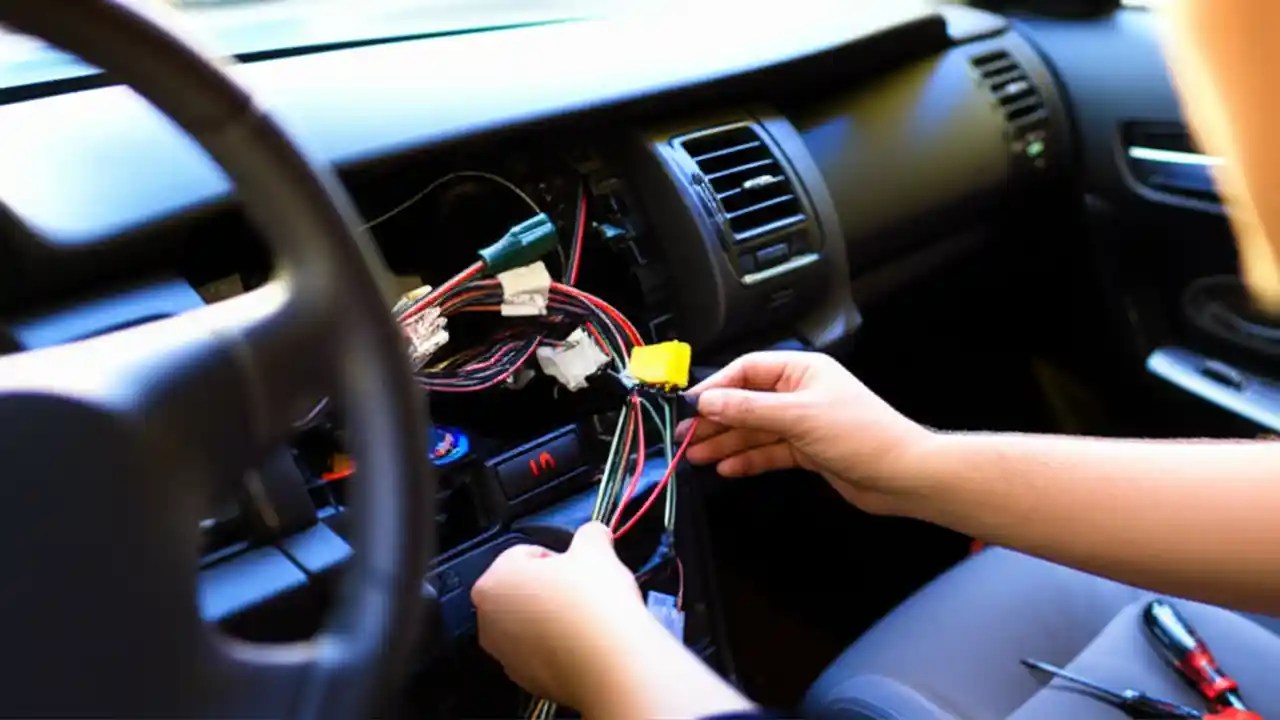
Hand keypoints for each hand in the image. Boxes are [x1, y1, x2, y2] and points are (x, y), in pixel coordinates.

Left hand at [471, 522, 657, 710]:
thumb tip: (594, 533)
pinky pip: (541, 653)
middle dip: (549, 589)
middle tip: (583, 592)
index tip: (578, 568)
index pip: (524, 555)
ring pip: (531, 624)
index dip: (556, 557)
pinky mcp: (526, 682)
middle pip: (522, 591)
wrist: (611, 664)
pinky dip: (558, 647)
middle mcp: (489, 622)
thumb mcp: (595, 551)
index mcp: (493, 583)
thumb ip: (590, 535)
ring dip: (553, 618)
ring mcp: (505, 656)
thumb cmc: (593, 601)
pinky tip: (584, 645)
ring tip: (587, 619)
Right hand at [684, 351, 932, 513]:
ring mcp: (803, 423)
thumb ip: (749, 409)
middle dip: (715, 420)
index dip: (716, 387)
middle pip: (746, 402)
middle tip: (683, 436)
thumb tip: (707, 400)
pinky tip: (725, 468)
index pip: (747, 371)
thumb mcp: (799, 417)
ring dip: (725, 442)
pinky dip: (748, 459)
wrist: (903, 476)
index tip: (689, 405)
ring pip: (754, 430)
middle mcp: (800, 392)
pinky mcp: (807, 451)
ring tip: (694, 456)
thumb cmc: (860, 435)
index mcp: (801, 370)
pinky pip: (768, 451)